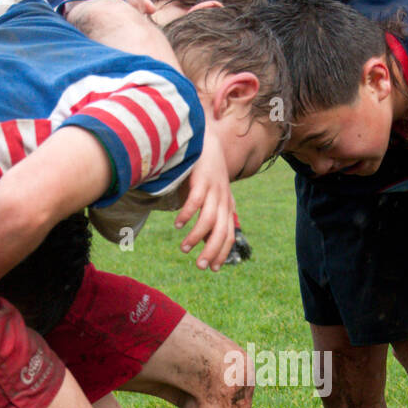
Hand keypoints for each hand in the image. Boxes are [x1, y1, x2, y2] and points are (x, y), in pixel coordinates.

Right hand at [176, 124, 234, 270]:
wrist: (206, 139)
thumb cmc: (205, 171)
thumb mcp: (211, 195)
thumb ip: (209, 214)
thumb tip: (204, 237)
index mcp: (227, 206)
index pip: (229, 235)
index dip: (222, 252)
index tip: (214, 269)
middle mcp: (224, 200)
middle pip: (221, 232)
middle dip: (211, 252)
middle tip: (200, 266)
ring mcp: (215, 189)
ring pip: (209, 220)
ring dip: (196, 237)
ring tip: (184, 248)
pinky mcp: (203, 179)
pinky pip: (196, 202)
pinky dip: (187, 215)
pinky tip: (178, 225)